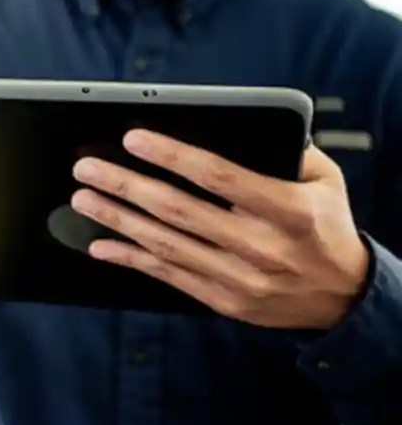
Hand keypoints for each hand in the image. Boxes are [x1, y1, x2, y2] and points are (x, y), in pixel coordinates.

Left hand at [70, 129, 370, 329]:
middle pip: (179, 211)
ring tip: (83, 199)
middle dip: (126, 187)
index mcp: (287, 211)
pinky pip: (166, 275)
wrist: (342, 296)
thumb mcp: (324, 182)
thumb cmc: (325, 227)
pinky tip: (99, 244)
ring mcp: (238, 278)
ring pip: (164, 245)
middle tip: (87, 169)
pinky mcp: (221, 300)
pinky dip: (129, 258)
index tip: (133, 138)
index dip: (172, 156)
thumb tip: (237, 124)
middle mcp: (260, 247)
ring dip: (117, 220)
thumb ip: (287, 152)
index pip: (219, 177)